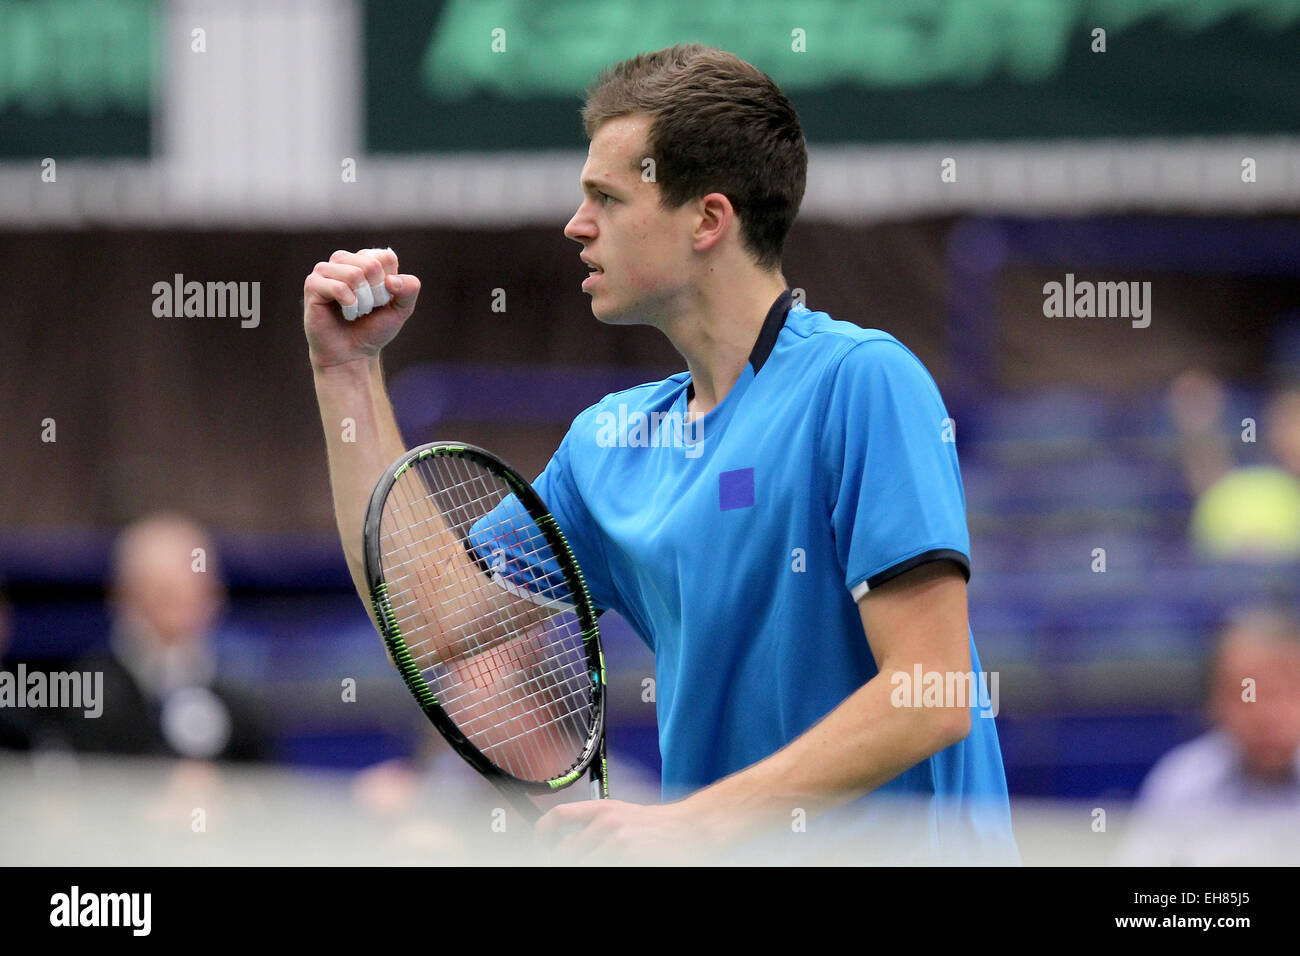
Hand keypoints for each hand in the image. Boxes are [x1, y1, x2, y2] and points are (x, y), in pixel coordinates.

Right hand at [304, 248, 421, 369]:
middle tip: (367, 309)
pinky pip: (338, 287)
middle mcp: (344, 260)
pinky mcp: (313, 285)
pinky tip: (347, 313)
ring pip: (355, 274)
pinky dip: (349, 305)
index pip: (386, 258)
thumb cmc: (373, 329)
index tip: (381, 300)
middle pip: (371, 265)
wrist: (352, 355)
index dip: (390, 284)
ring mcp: (325, 271)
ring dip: (363, 301)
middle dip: (376, 294)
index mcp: (364, 259)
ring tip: (356, 311)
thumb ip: (410, 289)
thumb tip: (392, 280)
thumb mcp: (401, 309)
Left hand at [536, 799, 718, 863]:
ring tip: (601, 863)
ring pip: (582, 864)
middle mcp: (607, 823)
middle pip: (564, 852)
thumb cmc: (659, 825)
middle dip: (562, 862)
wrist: (693, 828)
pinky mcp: (630, 858)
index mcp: (603, 808)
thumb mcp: (623, 814)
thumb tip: (566, 842)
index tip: (541, 847)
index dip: (542, 835)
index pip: (557, 817)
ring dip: (585, 867)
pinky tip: (618, 865)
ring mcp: (618, 844)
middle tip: (567, 865)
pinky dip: (605, 869)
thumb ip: (595, 824)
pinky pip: (601, 870)